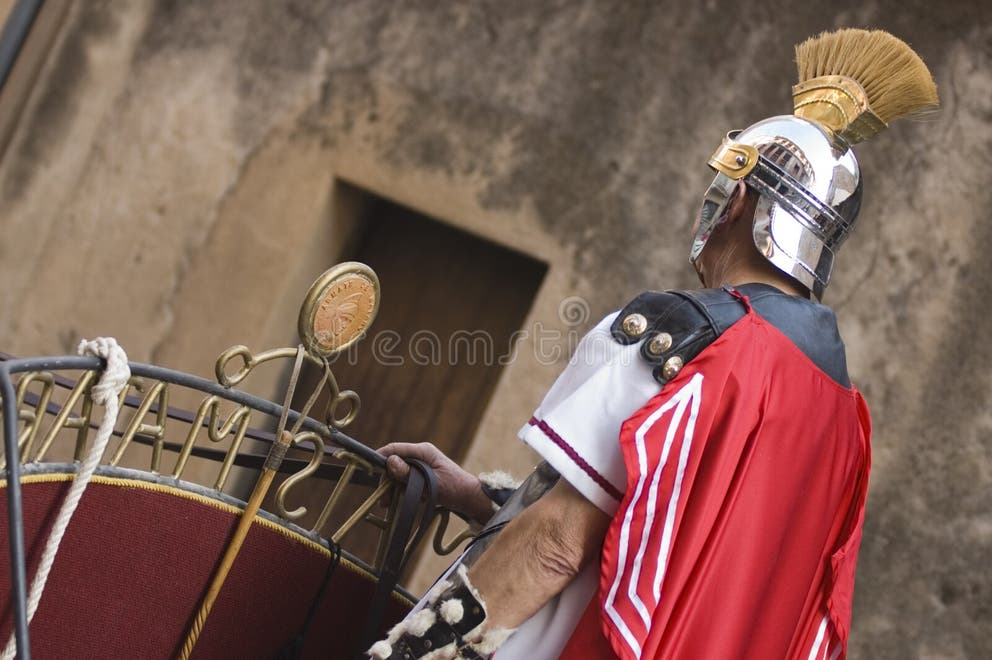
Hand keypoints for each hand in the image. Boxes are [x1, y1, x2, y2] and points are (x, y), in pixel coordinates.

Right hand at [379, 442, 494, 525]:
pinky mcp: (423, 477)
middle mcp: (421, 456)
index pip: (396, 449)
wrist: (471, 499)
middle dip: (386, 479)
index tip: (368, 468)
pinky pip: (406, 482)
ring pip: (399, 474)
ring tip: (387, 503)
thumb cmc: (455, 489)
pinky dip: (401, 492)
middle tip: (381, 497)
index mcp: (424, 451)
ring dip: (392, 488)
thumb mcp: (431, 483)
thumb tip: (390, 462)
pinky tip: (398, 503)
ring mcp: (422, 466)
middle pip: (395, 463)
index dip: (381, 457)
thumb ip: (410, 474)